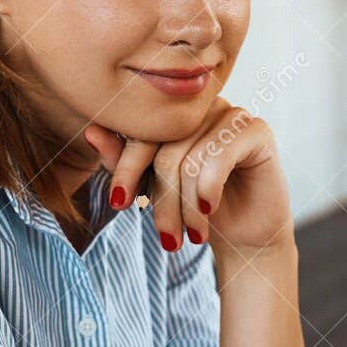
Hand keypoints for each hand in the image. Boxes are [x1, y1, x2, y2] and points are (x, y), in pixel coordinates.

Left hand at [82, 99, 292, 259]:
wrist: (246, 235)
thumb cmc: (198, 209)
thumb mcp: (154, 188)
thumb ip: (124, 161)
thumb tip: (91, 131)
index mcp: (173, 115)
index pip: (140, 132)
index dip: (126, 166)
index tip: (118, 203)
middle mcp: (200, 108)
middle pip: (165, 147)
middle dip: (161, 198)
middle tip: (166, 238)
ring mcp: (230, 113)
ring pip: (190, 158)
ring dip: (187, 206)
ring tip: (193, 235)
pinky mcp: (256, 130)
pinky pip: (218, 156)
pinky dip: (209, 190)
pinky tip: (210, 209)